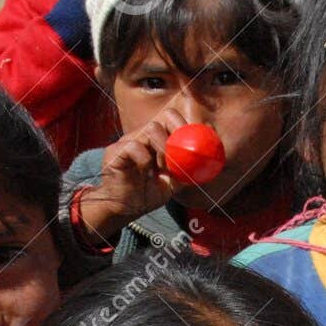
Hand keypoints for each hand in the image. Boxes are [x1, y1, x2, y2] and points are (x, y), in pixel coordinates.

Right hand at [76, 109, 185, 246]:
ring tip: (164, 169)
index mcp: (157, 139)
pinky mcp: (115, 151)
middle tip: (182, 154)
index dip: (187, 127)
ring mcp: (128, 141)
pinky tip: (146, 174)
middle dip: (179, 134)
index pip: (173, 119)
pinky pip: (134, 146)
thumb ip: (188, 172)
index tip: (196, 146)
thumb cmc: (147, 193)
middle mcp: (143, 135)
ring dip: (164, 149)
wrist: (124, 209)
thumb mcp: (173, 183)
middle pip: (165, 117)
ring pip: (151, 128)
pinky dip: (145, 160)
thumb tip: (209, 167)